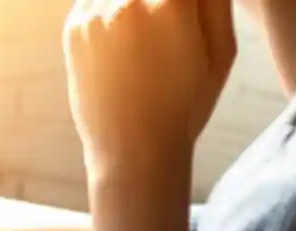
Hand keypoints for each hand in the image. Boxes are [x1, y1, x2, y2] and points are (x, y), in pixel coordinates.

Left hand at [62, 0, 236, 177]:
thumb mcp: (222, 51)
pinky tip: (125, 29)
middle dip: (164, 1)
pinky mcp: (74, 27)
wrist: (132, 150)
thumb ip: (216, 0)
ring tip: (146, 38)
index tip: (188, 9)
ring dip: (136, 2)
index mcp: (173, 2)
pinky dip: (110, 3)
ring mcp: (96, 13)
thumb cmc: (186, 105)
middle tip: (167, 21)